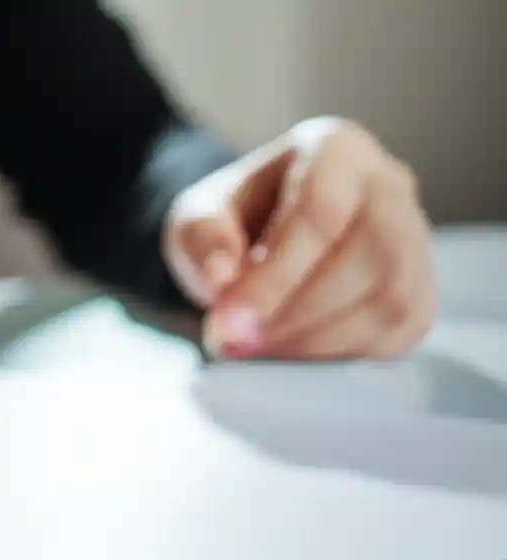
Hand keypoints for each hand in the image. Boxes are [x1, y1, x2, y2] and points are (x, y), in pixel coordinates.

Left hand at [163, 116, 437, 359]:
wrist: (256, 244)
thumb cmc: (229, 224)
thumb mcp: (195, 219)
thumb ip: (203, 241)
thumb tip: (222, 279)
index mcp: (334, 148)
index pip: (321, 211)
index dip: (276, 276)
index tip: (231, 323)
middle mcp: (388, 183)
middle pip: (371, 254)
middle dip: (299, 312)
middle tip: (242, 343)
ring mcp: (414, 237)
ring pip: (394, 296)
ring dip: (321, 339)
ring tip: (263, 351)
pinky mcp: (420, 288)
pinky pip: (403, 329)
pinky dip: (346, 354)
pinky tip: (297, 356)